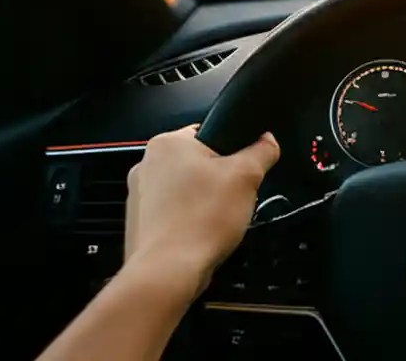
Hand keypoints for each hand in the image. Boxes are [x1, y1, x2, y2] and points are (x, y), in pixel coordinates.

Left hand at [124, 126, 279, 292]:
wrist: (167, 272)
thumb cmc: (203, 219)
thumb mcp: (247, 177)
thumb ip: (261, 151)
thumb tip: (267, 140)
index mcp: (167, 142)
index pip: (210, 133)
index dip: (234, 151)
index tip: (244, 173)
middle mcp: (146, 163)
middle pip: (198, 163)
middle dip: (219, 180)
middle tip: (234, 199)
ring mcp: (138, 194)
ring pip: (186, 190)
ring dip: (203, 202)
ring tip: (216, 221)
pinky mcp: (138, 222)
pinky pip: (173, 213)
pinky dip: (188, 221)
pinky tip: (199, 235)